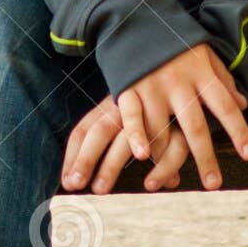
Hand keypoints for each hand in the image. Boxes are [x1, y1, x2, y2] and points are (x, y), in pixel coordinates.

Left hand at [62, 97, 194, 192]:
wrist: (180, 56)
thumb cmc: (152, 94)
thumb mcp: (128, 110)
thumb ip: (113, 140)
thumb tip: (85, 173)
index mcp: (110, 104)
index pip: (84, 129)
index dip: (74, 156)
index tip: (67, 182)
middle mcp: (127, 103)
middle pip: (100, 130)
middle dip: (86, 159)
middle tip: (79, 186)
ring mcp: (152, 105)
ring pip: (127, 137)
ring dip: (113, 164)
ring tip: (101, 190)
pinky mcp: (179, 115)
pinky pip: (168, 142)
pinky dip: (161, 164)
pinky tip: (154, 184)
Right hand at [114, 44, 247, 190]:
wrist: (137, 16)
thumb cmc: (176, 40)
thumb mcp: (205, 53)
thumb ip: (222, 79)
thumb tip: (244, 103)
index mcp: (201, 73)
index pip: (225, 106)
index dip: (238, 131)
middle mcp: (179, 82)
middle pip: (195, 125)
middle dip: (205, 156)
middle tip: (214, 184)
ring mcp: (152, 86)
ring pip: (162, 127)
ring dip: (165, 156)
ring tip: (169, 183)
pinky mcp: (129, 87)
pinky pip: (132, 116)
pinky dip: (136, 136)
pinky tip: (141, 157)